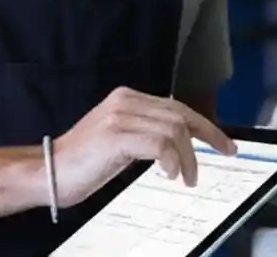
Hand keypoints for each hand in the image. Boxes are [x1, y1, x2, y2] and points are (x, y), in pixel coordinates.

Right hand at [50, 87, 236, 207]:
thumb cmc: (85, 161)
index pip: (177, 107)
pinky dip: (172, 160)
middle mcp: (125, 101)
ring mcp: (119, 116)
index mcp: (127, 98)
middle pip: (181, 115)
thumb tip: (181, 142)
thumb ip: (147, 132)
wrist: (52, 171)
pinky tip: (171, 173)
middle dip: (207, 137)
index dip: (205, 125)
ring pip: (174, 129)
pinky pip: (159, 144)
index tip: (224, 143)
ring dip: (188, 158)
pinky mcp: (115, 135)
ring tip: (187, 178)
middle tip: (223, 155)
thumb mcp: (122, 140)